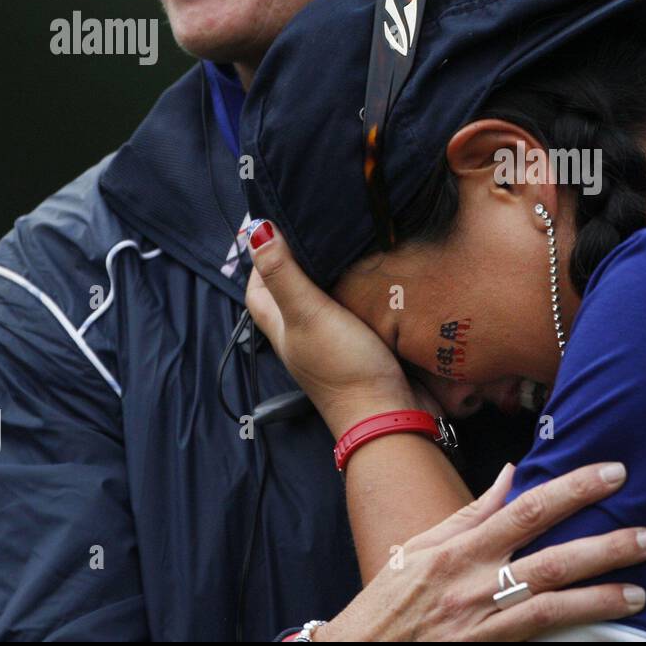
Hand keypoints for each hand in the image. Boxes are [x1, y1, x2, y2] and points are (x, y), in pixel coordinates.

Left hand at [244, 220, 414, 430]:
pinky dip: (362, 295)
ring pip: (326, 305)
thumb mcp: (307, 314)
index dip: (260, 262)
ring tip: (348, 247)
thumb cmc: (343, 368)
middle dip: (298, 265)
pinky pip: (358, 315)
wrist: (390, 416)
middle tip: (316, 233)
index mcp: (284, 329)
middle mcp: (305, 337)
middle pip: (291, 296)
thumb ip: (283, 274)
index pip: (258, 291)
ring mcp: (337, 345)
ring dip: (334, 279)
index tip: (276, 230)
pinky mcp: (368, 348)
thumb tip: (256, 231)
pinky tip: (377, 281)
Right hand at [316, 461, 645, 640]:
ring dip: (601, 591)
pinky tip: (607, 623)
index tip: (613, 473)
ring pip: (552, 599)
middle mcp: (473, 579)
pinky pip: (539, 633)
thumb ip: (472, 512)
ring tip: (642, 586)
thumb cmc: (390, 601)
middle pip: (551, 554)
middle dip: (604, 542)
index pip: (528, 507)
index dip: (574, 488)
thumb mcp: (422, 547)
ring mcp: (481, 619)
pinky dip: (574, 626)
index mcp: (460, 546)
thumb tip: (511, 473)